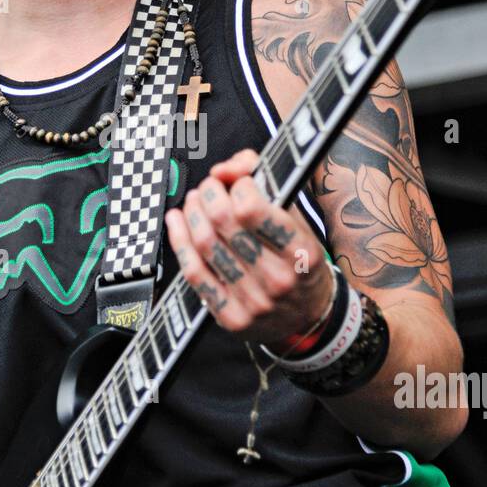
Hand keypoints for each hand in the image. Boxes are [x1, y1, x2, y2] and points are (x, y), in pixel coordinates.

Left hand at [164, 147, 331, 347]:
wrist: (309, 317)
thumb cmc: (300, 259)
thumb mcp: (298, 219)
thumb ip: (267, 183)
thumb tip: (224, 169)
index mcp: (301, 252)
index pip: (251, 209)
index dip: (237, 185)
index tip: (239, 181)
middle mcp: (278, 279)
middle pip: (223, 222)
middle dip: (209, 193)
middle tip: (209, 187)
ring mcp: (253, 302)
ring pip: (206, 245)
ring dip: (192, 213)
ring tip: (194, 201)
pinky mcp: (231, 317)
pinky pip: (194, 273)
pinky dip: (180, 241)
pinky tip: (177, 222)